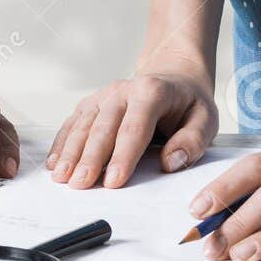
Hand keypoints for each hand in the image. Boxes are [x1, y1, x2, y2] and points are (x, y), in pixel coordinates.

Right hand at [47, 65, 215, 188]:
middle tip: (80, 184)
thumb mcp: (206, 119)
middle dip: (90, 158)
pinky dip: (62, 143)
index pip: (134, 128)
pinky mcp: (92, 103)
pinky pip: (73, 123)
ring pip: (83, 125)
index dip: (123, 156)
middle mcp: (122, 91)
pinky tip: (54, 162)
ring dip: (70, 153)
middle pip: (102, 128)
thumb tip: (171, 162)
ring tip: (61, 177)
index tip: (113, 181)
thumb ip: (192, 141)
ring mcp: (103, 96)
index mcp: (151, 92)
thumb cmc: (188, 103)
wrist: (174, 76)